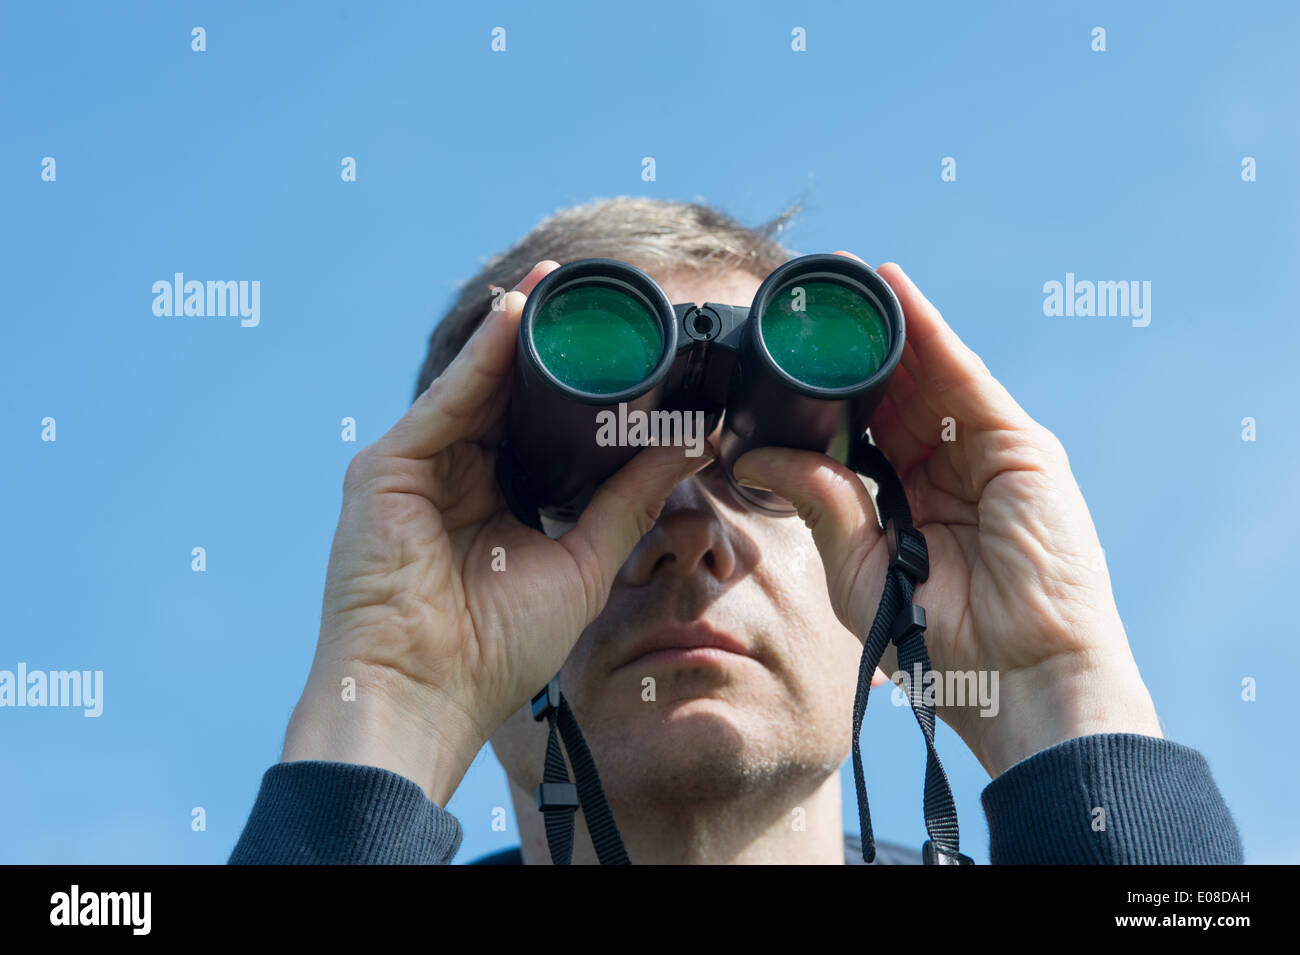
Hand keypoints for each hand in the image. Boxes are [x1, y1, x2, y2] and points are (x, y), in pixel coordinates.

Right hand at [282, 261, 710, 802]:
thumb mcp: (584, 561)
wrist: (431, 693)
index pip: (539, 426)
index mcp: (498, 501)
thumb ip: (631, 498)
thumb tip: (691, 444)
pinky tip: (514, 318)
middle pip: (505, 395)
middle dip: (544, 345)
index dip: (575, 386)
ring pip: (475, 386)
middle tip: (590, 298)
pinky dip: (480, 358)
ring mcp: (418, 469)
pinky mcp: (388, 468)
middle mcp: (455, 477)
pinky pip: (445, 400)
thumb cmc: (498, 648)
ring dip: (514, 332)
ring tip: (556, 285)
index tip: (622, 346)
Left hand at [732, 255, 1161, 777]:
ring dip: (891, 324)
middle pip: (898, 391)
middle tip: (815, 299)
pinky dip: (932, 333)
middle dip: (860, 346)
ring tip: (846, 280)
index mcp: (908, 499)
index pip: (865, 427)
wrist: (1016, 674)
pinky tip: (898, 295)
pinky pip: (966, 377)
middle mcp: (948, 468)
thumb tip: (756, 456)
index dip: (832, 389)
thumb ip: (819, 501)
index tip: (786, 353)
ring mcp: (987, 452)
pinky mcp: (1020, 445)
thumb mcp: (858, 564)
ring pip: (930, 374)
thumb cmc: (938, 637)